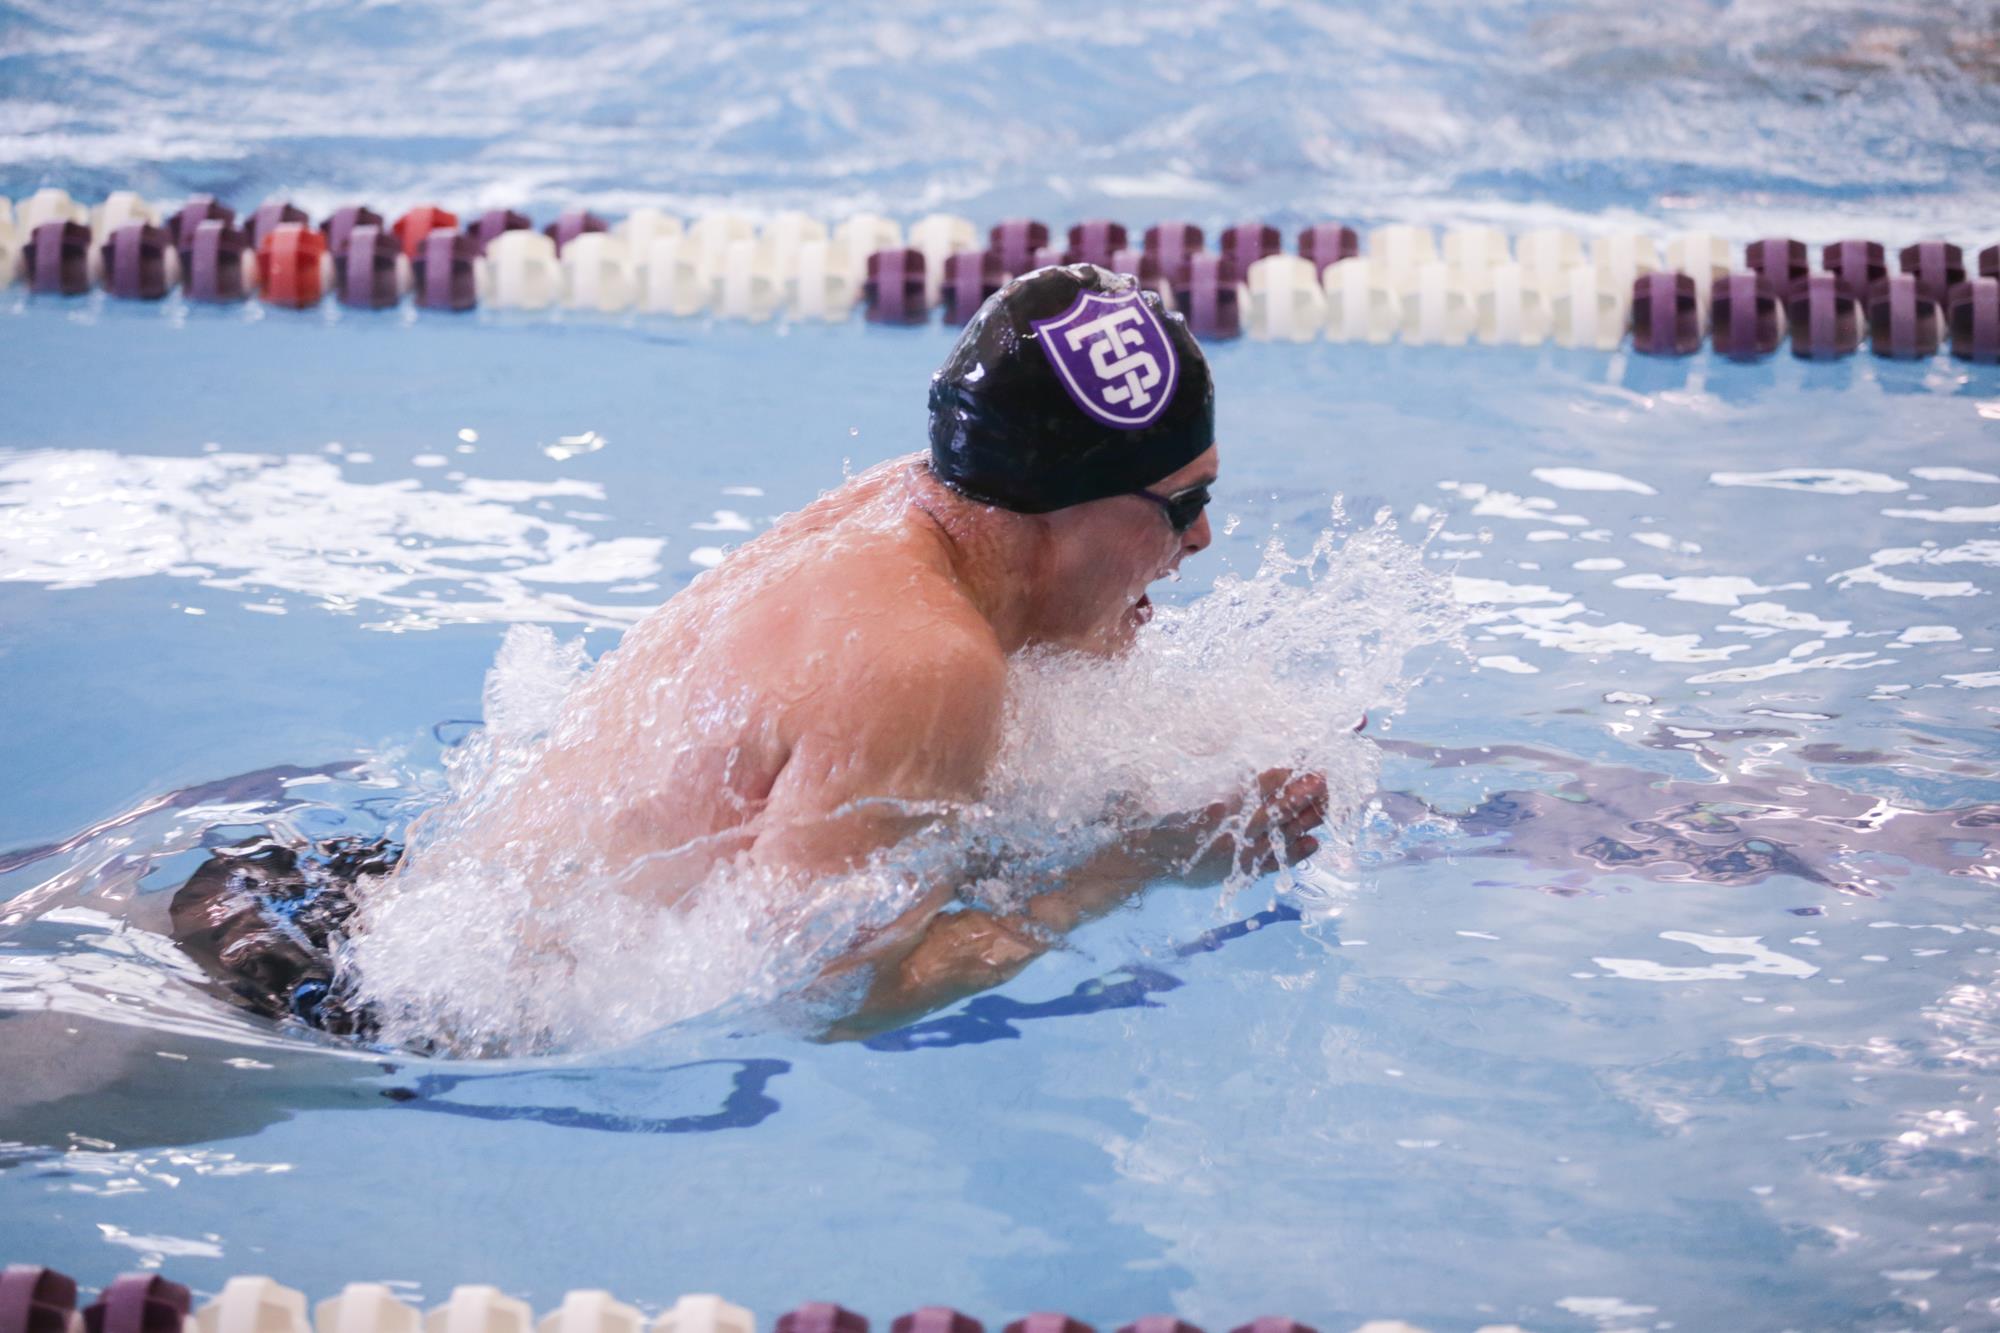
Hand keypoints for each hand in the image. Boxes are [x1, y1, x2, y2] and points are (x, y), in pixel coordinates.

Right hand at [1140, 766, 1330, 882]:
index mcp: (1214, 813)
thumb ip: (1194, 805)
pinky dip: (1294, 856)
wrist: (1141, 864)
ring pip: (1279, 837)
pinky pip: (1273, 864)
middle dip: (1300, 796)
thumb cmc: (1151, 825)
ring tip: (1328, 806)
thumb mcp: (1163, 802)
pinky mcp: (1239, 871)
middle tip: (1324, 779)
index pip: (1252, 792)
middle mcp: (1230, 836)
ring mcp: (1237, 855)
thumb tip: (1220, 806)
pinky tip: (1314, 844)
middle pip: (1273, 813)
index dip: (1278, 779)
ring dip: (1305, 821)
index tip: (1299, 765)